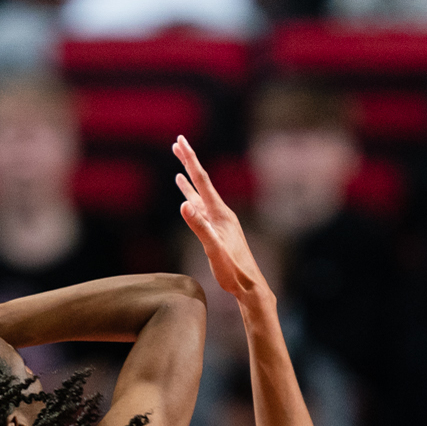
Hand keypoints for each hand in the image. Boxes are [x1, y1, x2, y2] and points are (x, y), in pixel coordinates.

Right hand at [172, 136, 273, 309]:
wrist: (248, 284)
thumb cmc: (232, 269)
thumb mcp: (213, 249)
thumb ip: (199, 227)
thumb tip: (184, 205)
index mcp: (219, 213)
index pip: (202, 180)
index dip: (190, 160)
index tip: (180, 141)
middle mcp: (220, 212)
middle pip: (201, 182)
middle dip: (189, 162)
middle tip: (178, 142)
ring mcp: (218, 221)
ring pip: (200, 195)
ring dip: (189, 180)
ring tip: (179, 167)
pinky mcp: (217, 230)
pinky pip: (200, 209)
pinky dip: (191, 199)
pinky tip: (187, 198)